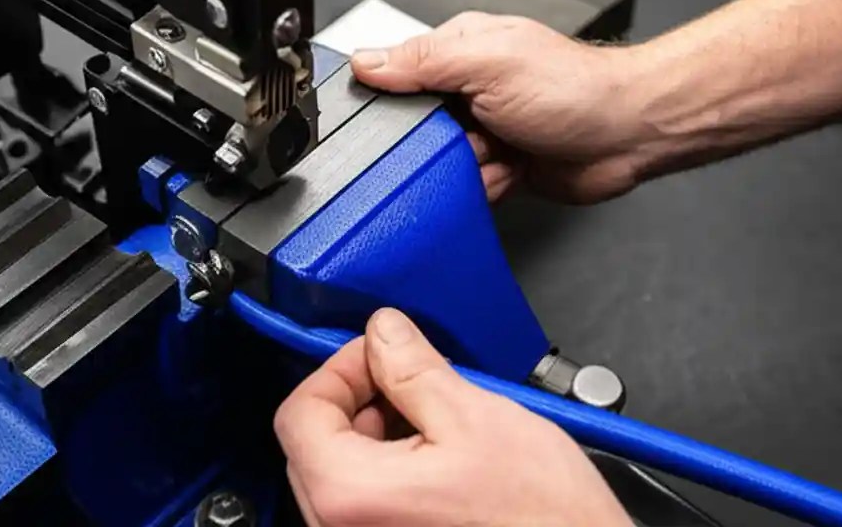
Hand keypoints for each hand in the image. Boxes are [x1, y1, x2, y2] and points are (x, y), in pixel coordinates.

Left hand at [274, 308, 628, 526]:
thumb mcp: (474, 418)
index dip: (338, 367)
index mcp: (348, 493)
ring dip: (381, 430)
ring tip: (440, 417)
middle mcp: (342, 526)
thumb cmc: (541, 518)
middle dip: (362, 396)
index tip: (378, 352)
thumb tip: (384, 333)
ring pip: (343, 468)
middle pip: (316, 440)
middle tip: (412, 376)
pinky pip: (369, 498)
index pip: (300, 410)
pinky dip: (395, 465)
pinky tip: (442, 454)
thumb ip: (413, 368)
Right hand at [351, 12, 645, 202]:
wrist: (628, 136)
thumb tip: (365, 61)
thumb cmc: (574, 89)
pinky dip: (483, 187)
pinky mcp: (498, 165)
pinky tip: (508, 172)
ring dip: (464, 167)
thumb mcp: (487, 62)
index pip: (397, 74)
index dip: (392, 100)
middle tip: (466, 134)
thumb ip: (423, 61)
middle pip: (414, 128)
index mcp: (458, 49)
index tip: (406, 117)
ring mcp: (483, 128)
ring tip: (496, 152)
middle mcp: (468, 88)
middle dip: (435, 143)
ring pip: (439, 163)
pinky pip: (465, 188)